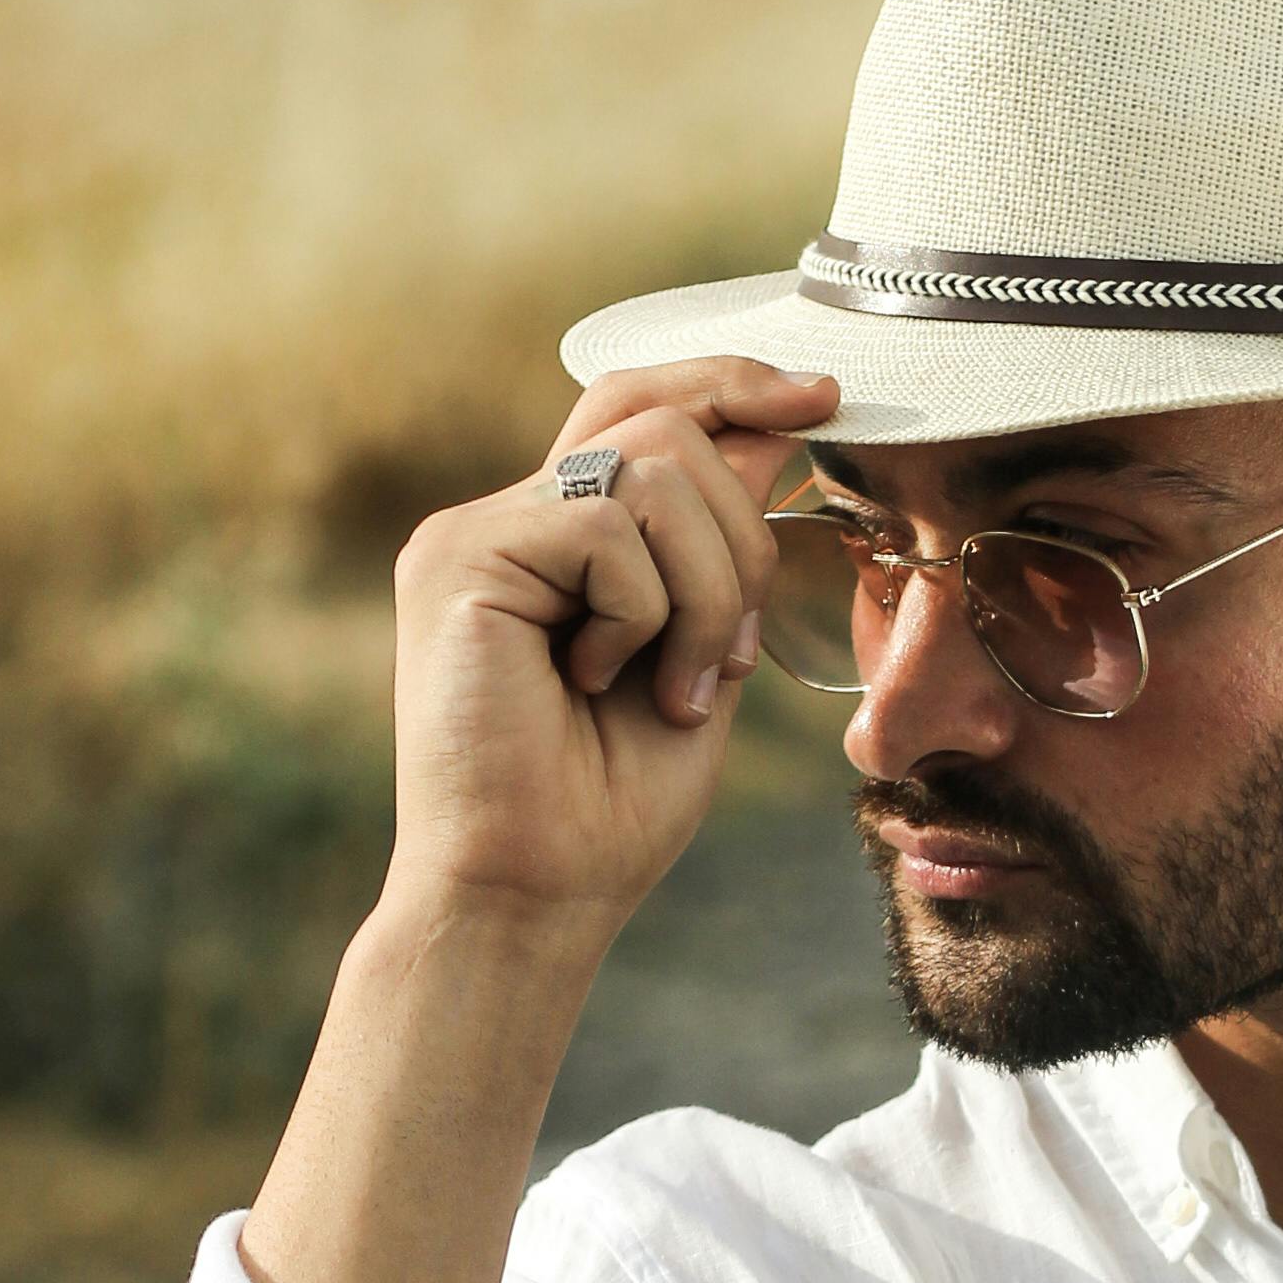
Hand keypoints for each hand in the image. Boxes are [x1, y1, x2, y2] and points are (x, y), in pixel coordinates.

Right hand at [384, 358, 838, 939]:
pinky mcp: (459, 558)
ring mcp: (475, 533)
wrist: (532, 896)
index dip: (732, 386)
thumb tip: (776, 426)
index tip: (823, 400)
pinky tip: (598, 681)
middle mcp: (507, 519)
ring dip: (707, 591)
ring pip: (653, 469)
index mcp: (557, 538)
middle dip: (744, 539)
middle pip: (667, 426)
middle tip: (730, 657)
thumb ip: (721, 546)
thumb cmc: (608, 806)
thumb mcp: (701, 651)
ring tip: (673, 686)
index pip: (641, 407)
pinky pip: (606, 526)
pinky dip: (642, 613)